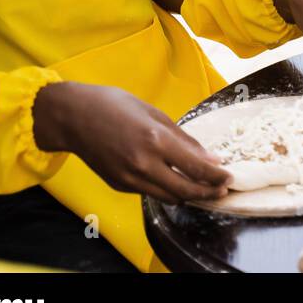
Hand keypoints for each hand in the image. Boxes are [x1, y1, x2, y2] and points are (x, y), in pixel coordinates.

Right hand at [33, 82, 230, 203]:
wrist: (73, 117)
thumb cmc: (115, 106)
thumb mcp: (154, 113)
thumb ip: (183, 139)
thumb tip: (209, 158)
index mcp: (156, 141)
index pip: (197, 168)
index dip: (217, 177)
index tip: (229, 177)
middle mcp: (143, 164)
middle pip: (186, 191)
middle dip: (209, 193)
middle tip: (223, 190)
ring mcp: (129, 179)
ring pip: (169, 197)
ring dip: (189, 195)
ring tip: (204, 188)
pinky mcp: (119, 185)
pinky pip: (151, 192)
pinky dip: (167, 190)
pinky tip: (176, 181)